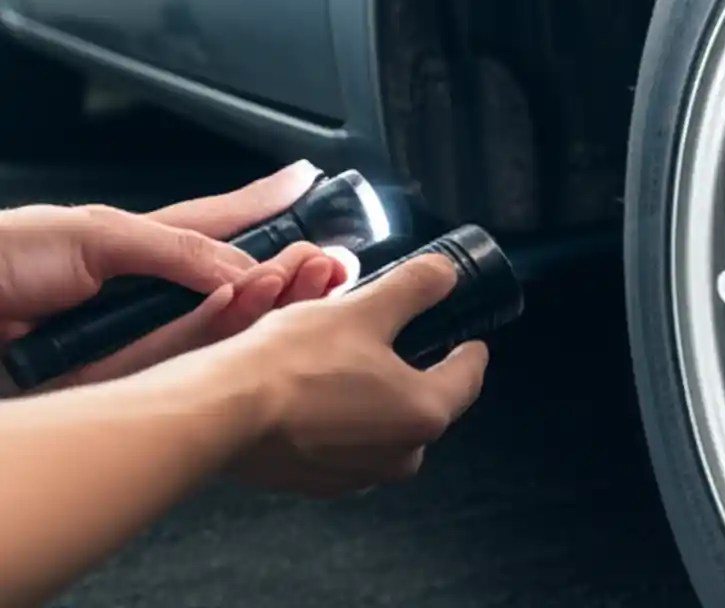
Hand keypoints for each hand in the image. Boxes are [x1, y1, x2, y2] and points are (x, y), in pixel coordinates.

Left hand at [0, 160, 352, 389]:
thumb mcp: (93, 234)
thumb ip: (176, 250)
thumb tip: (246, 266)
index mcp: (137, 246)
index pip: (217, 222)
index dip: (263, 203)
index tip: (310, 181)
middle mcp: (148, 296)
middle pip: (234, 281)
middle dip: (287, 264)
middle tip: (335, 254)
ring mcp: (140, 340)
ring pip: (223, 324)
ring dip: (270, 298)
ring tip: (307, 273)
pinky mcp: (129, 383)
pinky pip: (190, 359)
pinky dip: (222, 332)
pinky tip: (250, 303)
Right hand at [198, 253, 487, 496]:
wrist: (222, 412)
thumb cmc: (298, 360)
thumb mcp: (364, 309)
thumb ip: (413, 288)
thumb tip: (445, 273)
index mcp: (426, 412)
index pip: (467, 377)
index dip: (469, 350)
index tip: (469, 338)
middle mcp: (401, 455)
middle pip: (425, 406)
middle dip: (415, 375)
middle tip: (396, 343)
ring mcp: (359, 476)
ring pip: (383, 428)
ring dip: (374, 399)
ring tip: (349, 365)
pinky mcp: (317, 483)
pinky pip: (344, 446)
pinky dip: (339, 421)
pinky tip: (315, 396)